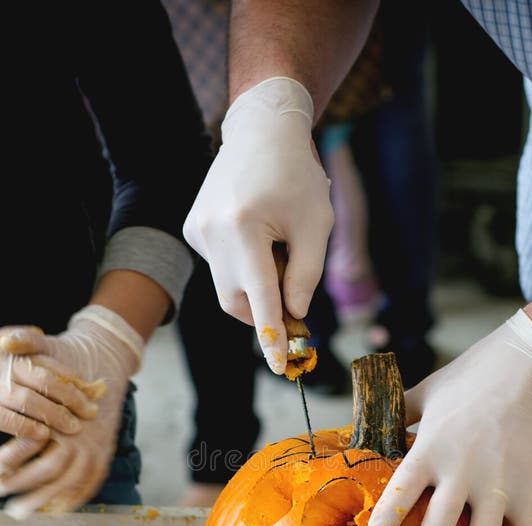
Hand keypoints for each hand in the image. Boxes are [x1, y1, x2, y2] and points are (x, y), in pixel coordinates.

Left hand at [0, 306, 142, 518]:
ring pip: (69, 483)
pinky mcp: (103, 454)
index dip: (12, 458)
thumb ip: (25, 342)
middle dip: (23, 484)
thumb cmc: (69, 359)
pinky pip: (89, 484)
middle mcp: (82, 435)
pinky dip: (71, 500)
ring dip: (42, 500)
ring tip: (18, 512)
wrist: (107, 361)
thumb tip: (4, 341)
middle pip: (51, 469)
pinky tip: (52, 510)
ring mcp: (95, 447)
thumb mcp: (47, 348)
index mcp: (65, 413)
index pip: (35, 441)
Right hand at [183, 77, 333, 373]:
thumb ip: (306, 276)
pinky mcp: (193, 229)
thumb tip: (292, 315)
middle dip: (266, 309)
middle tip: (294, 296)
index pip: (261, 299)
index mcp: (245, 229)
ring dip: (255, 285)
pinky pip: (220, 266)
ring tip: (275, 248)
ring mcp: (197, 231)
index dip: (271, 338)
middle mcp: (213, 233)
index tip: (279, 368)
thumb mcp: (316, 226)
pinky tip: (254, 230)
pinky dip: (242, 266)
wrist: (261, 130)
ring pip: (228, 288)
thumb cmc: (297, 176)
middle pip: (240, 301)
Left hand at [365, 310, 531, 525]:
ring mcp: (498, 479)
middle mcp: (462, 468)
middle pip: (439, 520)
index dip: (387, 519)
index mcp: (432, 445)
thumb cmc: (476, 372)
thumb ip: (401, 411)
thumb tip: (372, 424)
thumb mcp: (430, 389)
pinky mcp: (530, 483)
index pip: (402, 489)